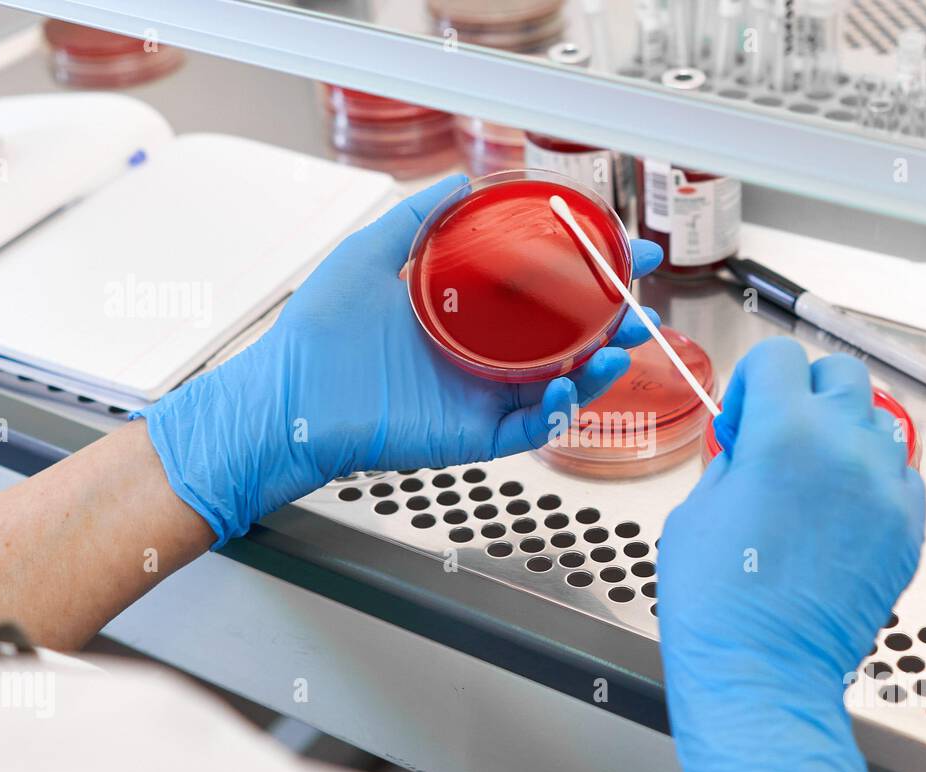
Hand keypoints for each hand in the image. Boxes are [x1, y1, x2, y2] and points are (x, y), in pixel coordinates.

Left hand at [137, 175, 662, 544]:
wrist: (287, 395)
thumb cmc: (318, 332)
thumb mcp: (370, 252)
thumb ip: (417, 218)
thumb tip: (459, 181)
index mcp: (464, 316)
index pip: (539, 293)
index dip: (583, 273)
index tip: (618, 248)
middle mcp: (479, 357)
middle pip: (563, 342)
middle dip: (609, 323)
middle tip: (638, 301)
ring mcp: (479, 397)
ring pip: (558, 388)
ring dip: (598, 369)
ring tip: (621, 346)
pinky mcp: (472, 435)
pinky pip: (530, 428)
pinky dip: (558, 412)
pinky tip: (572, 385)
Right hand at [656, 339, 925, 771]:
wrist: (763, 672)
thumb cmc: (718, 603)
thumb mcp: (695, 511)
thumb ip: (730, 460)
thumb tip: (747, 446)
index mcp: (783, 433)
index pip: (779, 357)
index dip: (750, 382)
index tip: (741, 417)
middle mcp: (845, 448)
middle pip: (839, 375)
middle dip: (804, 394)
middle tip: (776, 436)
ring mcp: (885, 488)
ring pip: (877, 420)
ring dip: (842, 432)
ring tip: (811, 476)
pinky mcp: (906, 529)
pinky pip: (900, 475)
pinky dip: (872, 478)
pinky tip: (839, 512)